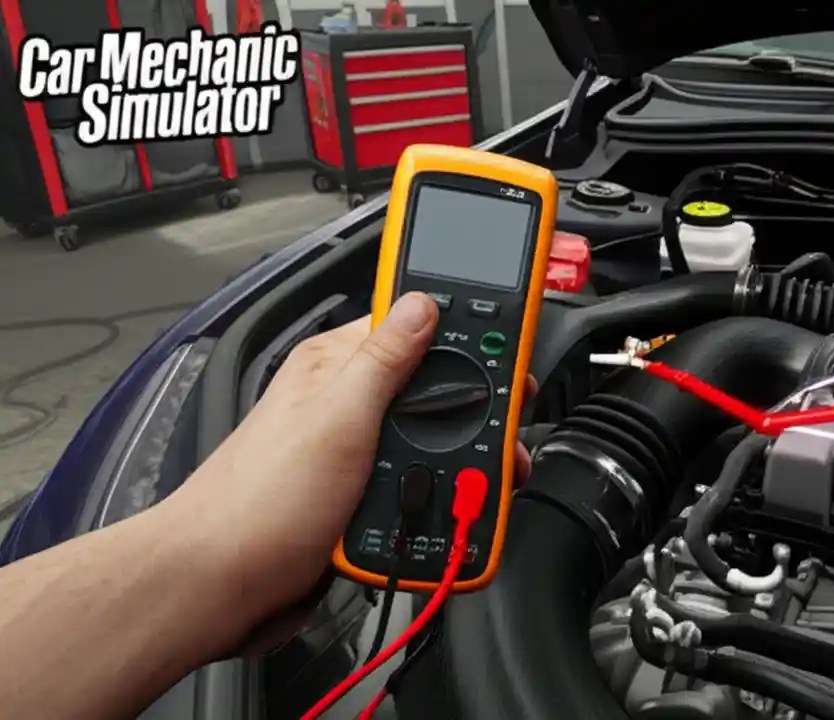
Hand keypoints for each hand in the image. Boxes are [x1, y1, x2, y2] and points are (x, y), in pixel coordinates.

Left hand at [162, 292, 534, 651]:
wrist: (221, 588)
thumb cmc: (258, 501)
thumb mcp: (337, 416)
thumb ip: (385, 359)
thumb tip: (425, 304)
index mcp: (339, 367)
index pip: (417, 328)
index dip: (468, 337)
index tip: (511, 356)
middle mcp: (351, 405)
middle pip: (438, 393)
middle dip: (478, 415)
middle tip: (507, 438)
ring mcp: (359, 455)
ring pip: (436, 447)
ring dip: (463, 468)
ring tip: (480, 486)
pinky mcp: (365, 500)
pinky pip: (420, 490)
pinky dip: (440, 502)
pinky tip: (448, 513)